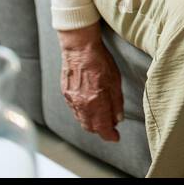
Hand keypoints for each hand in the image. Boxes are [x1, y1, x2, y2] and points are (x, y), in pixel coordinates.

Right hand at [58, 24, 123, 142]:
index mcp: (95, 101)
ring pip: (81, 120)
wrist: (79, 47)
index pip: (102, 127)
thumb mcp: (115, 80)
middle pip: (90, 127)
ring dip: (92, 123)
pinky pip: (75, 111)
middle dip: (101, 130)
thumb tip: (118, 118)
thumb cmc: (99, 60)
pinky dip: (84, 114)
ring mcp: (71, 100)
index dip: (110, 135)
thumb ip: (117, 102)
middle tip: (111, 127)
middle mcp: (81, 104)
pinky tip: (91, 107)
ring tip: (102, 117)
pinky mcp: (65, 94)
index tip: (116, 137)